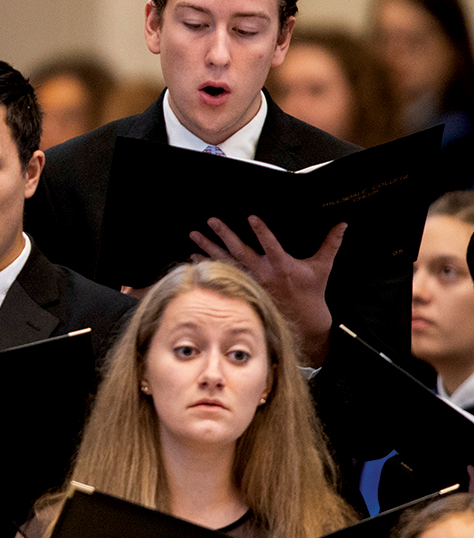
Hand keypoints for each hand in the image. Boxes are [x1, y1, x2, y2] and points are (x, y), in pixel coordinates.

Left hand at [191, 216, 342, 364]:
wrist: (304, 320)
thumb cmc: (312, 291)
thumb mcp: (322, 266)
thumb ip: (331, 243)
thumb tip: (343, 224)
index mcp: (283, 266)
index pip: (271, 246)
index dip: (262, 232)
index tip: (251, 217)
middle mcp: (263, 273)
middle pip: (241, 251)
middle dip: (225, 235)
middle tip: (211, 220)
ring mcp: (251, 281)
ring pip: (226, 261)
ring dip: (208, 248)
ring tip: (194, 235)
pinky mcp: (243, 287)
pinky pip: (222, 274)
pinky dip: (207, 265)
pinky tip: (193, 256)